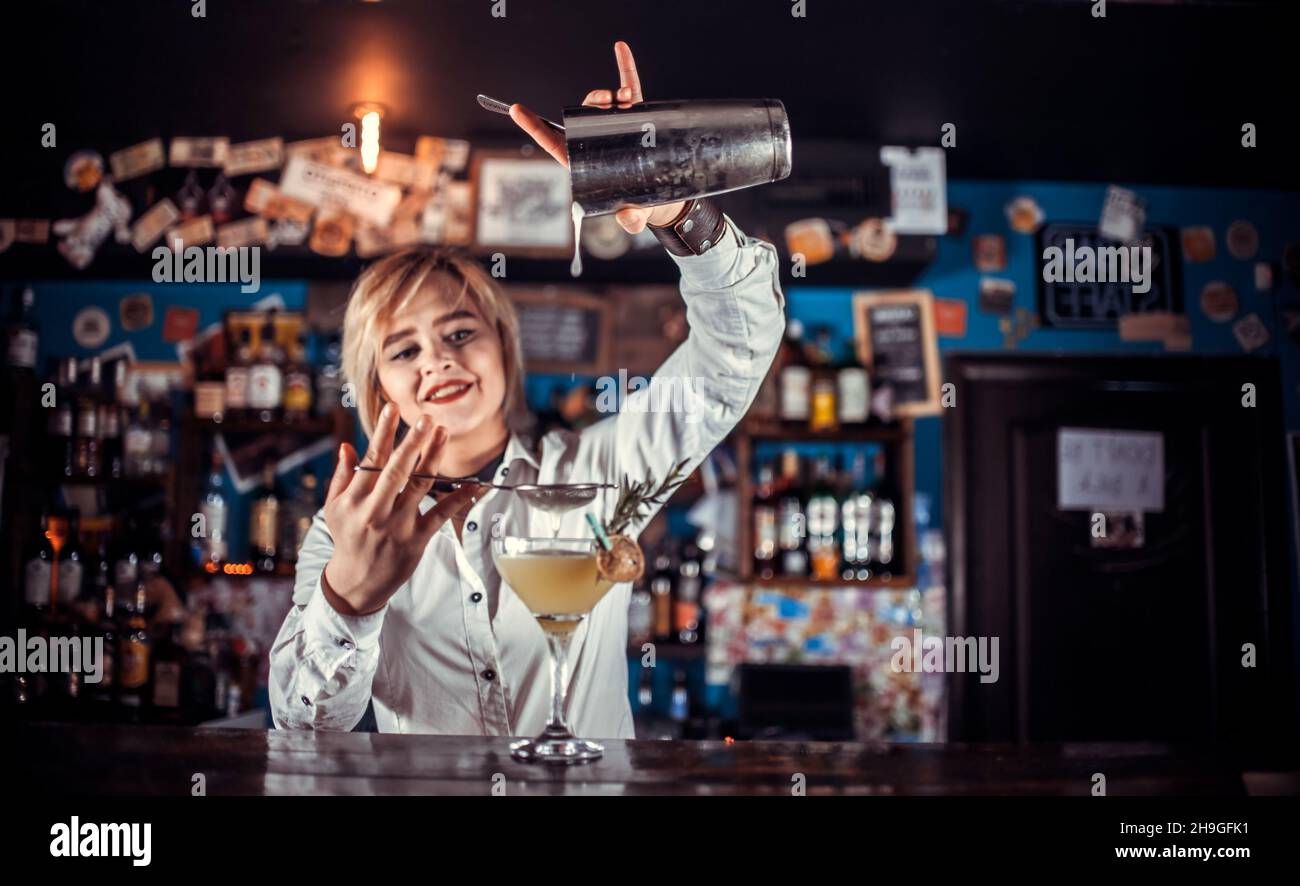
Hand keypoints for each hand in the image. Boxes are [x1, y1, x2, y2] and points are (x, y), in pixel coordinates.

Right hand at [320, 405, 479, 615]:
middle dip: (412, 441)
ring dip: (433, 458)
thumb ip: (341, 476)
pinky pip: (441, 514)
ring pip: (419, 486)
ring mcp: (398, 525)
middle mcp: (375, 511)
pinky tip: (474, 482)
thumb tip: (347, 445)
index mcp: (354, 500)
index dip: (383, 432)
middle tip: (427, 418)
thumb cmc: (348, 538)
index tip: (393, 408)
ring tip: (443, 433)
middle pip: (397, 470)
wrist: (357, 583)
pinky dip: (459, 497)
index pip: (371, 460)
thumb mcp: (334, 508)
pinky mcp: (417, 539)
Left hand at [509, 40, 685, 234]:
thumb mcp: (633, 215)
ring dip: (612, 95)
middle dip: (590, 103)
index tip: (517, 110)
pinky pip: (628, 88)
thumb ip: (629, 219)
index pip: (553, 141)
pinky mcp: (636, 117)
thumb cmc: (635, 206)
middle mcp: (595, 139)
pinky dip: (625, 70)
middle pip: (582, 114)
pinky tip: (621, 49)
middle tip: (607, 102)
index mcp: (583, 161)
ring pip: (604, 103)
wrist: (656, 196)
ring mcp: (615, 126)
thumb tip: (629, 218)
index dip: (534, 127)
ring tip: (625, 98)